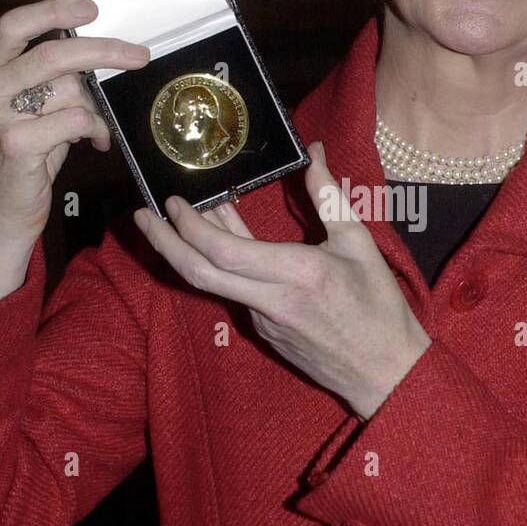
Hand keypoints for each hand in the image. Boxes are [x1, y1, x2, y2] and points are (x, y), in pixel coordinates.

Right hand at [0, 0, 149, 248]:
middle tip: (138, 54)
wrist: (1, 217)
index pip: (13, 26)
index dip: (52, 11)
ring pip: (70, 91)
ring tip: (98, 128)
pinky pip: (74, 120)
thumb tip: (98, 56)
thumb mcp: (28, 112)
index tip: (90, 8)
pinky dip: (94, 129)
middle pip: (52, 54)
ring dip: (97, 109)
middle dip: (104, 51)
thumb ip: (50, 83)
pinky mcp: (16, 145)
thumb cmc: (23, 161)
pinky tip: (95, 142)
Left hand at [133, 141, 431, 418]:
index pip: (223, 251)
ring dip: (188, 252)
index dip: (190, 226)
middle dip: (163, 243)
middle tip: (141, 214)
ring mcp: (263, 321)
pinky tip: (219, 242)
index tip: (174, 200)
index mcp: (295, 274)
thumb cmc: (380, 307)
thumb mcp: (359, 244)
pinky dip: (219, 265)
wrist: (385, 373)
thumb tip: (313, 152)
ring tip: (172, 221)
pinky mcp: (264, 332)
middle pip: (198, 273)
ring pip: (213, 284)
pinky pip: (233, 293)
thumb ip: (328, 196)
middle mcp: (269, 301)